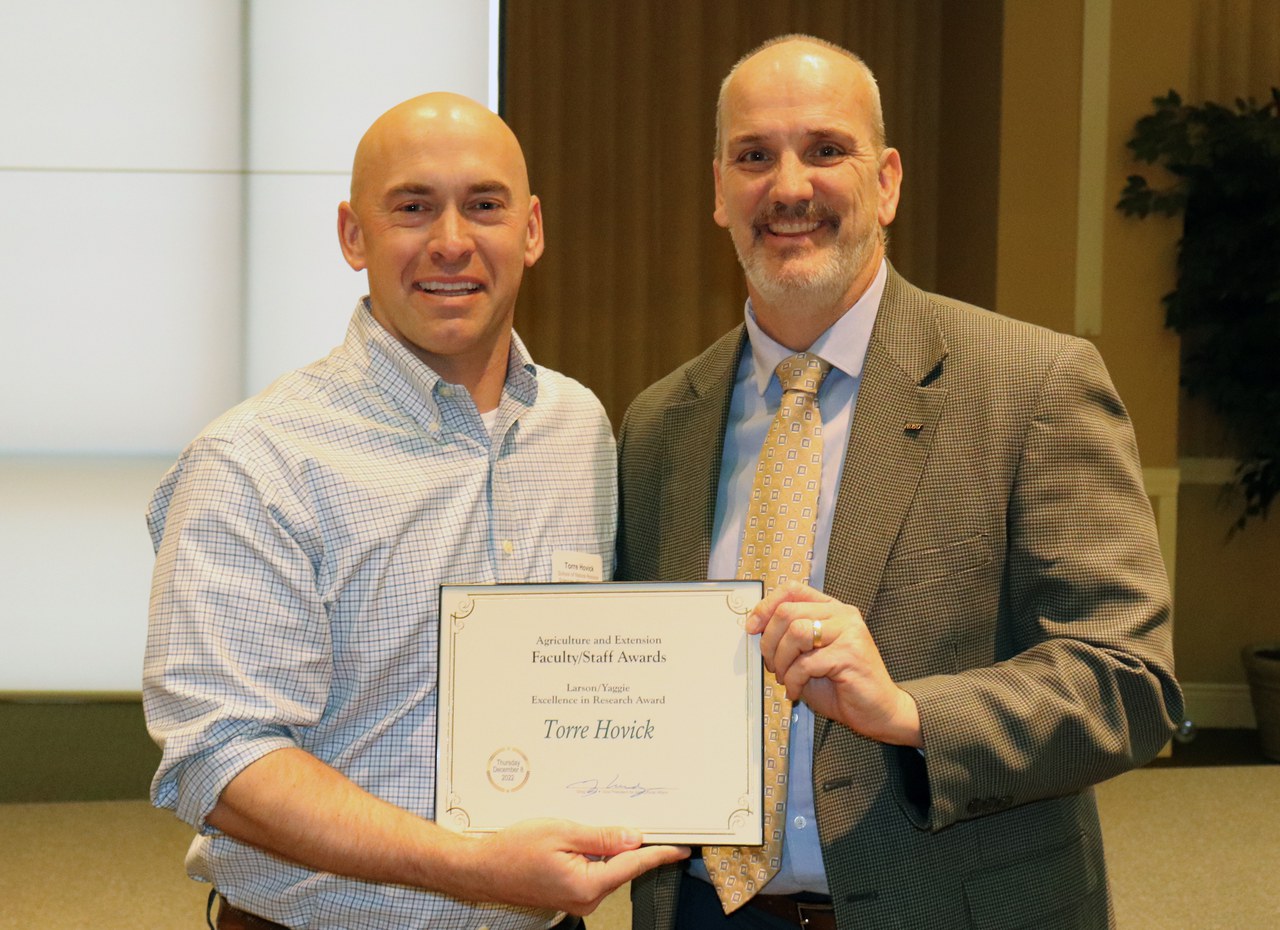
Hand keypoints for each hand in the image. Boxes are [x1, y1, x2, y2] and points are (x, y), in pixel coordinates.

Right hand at [460, 819, 688, 914]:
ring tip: (601, 826)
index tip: (680, 849)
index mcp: (587, 886)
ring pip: (607, 870)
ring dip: (611, 850)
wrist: (482, 868)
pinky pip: (593, 873)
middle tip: (645, 822)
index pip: (633, 866)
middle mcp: (585, 899)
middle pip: (622, 868)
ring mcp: (577, 900)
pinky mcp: (569, 895)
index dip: (658, 854)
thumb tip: (634, 838)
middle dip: (632, 845)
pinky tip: (587, 840)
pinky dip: (596, 856)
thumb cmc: (513, 850)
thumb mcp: (562, 832)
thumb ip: (602, 837)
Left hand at [746, 583, 921, 747]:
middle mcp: (843, 614)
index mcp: (832, 609)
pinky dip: (793, 680)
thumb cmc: (842, 685)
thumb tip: (755, 628)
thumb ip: (789, 639)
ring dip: (781, 661)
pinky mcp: (850, 653)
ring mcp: (849, 632)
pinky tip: (796, 690)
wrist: (879, 711)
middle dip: (769, 642)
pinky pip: (806, 662)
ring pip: (796, 633)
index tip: (752, 628)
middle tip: (772, 665)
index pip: (792, 590)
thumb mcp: (808, 656)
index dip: (766, 606)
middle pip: (788, 612)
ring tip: (786, 678)